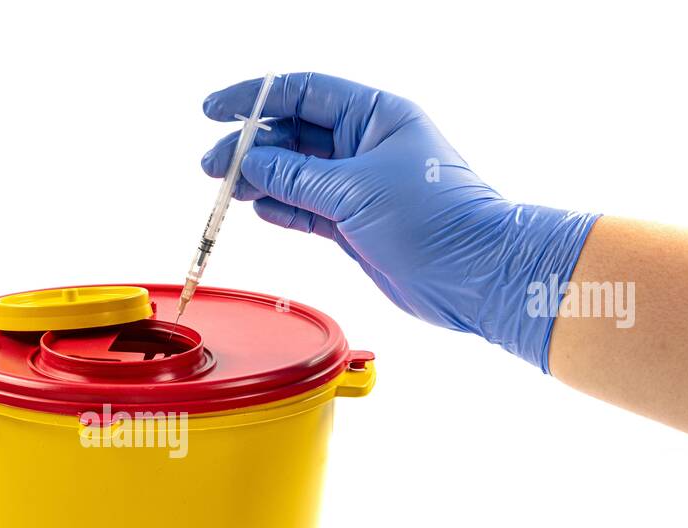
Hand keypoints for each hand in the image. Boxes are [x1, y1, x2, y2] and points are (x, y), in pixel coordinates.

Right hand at [201, 73, 598, 369]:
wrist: (476, 275)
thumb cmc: (437, 220)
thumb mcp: (356, 190)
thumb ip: (295, 176)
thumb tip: (249, 164)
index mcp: (375, 115)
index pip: (303, 92)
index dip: (254, 97)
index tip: (214, 109)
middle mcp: (366, 145)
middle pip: (293, 134)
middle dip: (249, 147)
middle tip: (211, 166)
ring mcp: (360, 185)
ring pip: (295, 174)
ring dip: (259, 180)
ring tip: (225, 190)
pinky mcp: (356, 224)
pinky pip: (307, 208)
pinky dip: (280, 208)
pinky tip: (256, 208)